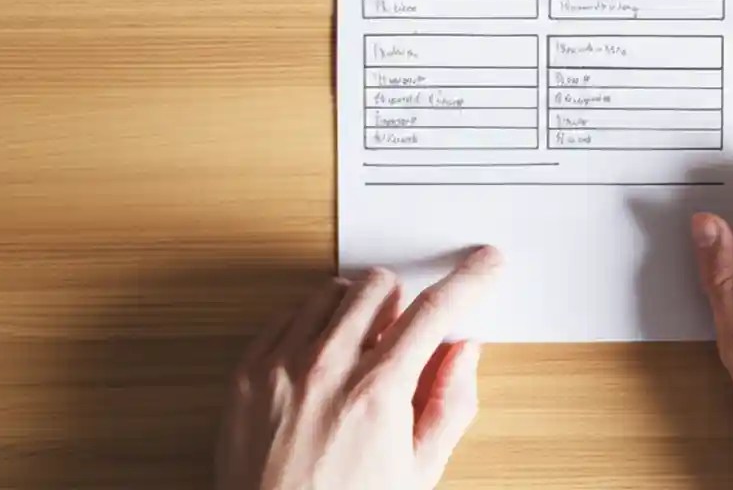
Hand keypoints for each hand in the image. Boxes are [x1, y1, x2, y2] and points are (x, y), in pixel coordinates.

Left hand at [216, 246, 501, 489]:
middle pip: (379, 285)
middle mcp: (326, 369)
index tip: (486, 264)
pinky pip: (287, 314)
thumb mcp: (418, 473)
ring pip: (331, 292)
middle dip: (402, 302)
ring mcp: (280, 367)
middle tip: (402, 337)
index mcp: (377, 393)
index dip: (469, 280)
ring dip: (356, 310)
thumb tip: (464, 351)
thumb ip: (449, 404)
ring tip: (359, 352)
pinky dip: (311, 325)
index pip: (434, 311)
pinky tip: (321, 359)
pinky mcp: (246, 374)